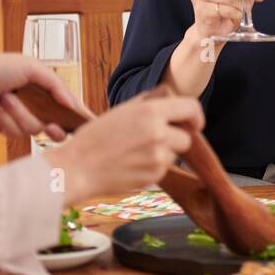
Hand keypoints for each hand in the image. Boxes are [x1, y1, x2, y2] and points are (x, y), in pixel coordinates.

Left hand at [0, 54, 91, 143]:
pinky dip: (5, 120)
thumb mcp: (31, 67)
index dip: (76, 113)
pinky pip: (14, 133)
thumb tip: (71, 101)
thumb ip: (56, 84)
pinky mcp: (5, 127)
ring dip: (18, 113)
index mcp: (42, 85)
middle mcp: (33, 102)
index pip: (66, 102)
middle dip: (53, 127)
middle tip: (52, 126)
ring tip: (5, 99)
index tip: (85, 122)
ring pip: (33, 129)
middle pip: (54, 124)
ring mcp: (19, 116)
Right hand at [43, 86, 202, 204]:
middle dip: (175, 138)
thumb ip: (149, 102)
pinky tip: (132, 163)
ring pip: (174, 154)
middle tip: (154, 138)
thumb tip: (170, 97)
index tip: (194, 122)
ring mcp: (158, 158)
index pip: (191, 108)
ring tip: (136, 151)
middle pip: (186, 137)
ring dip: (163, 152)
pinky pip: (163, 169)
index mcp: (150, 112)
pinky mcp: (154, 177)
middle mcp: (158, 134)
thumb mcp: (122, 110)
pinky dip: (153, 166)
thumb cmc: (95, 137)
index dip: (196, 116)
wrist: (78, 168)